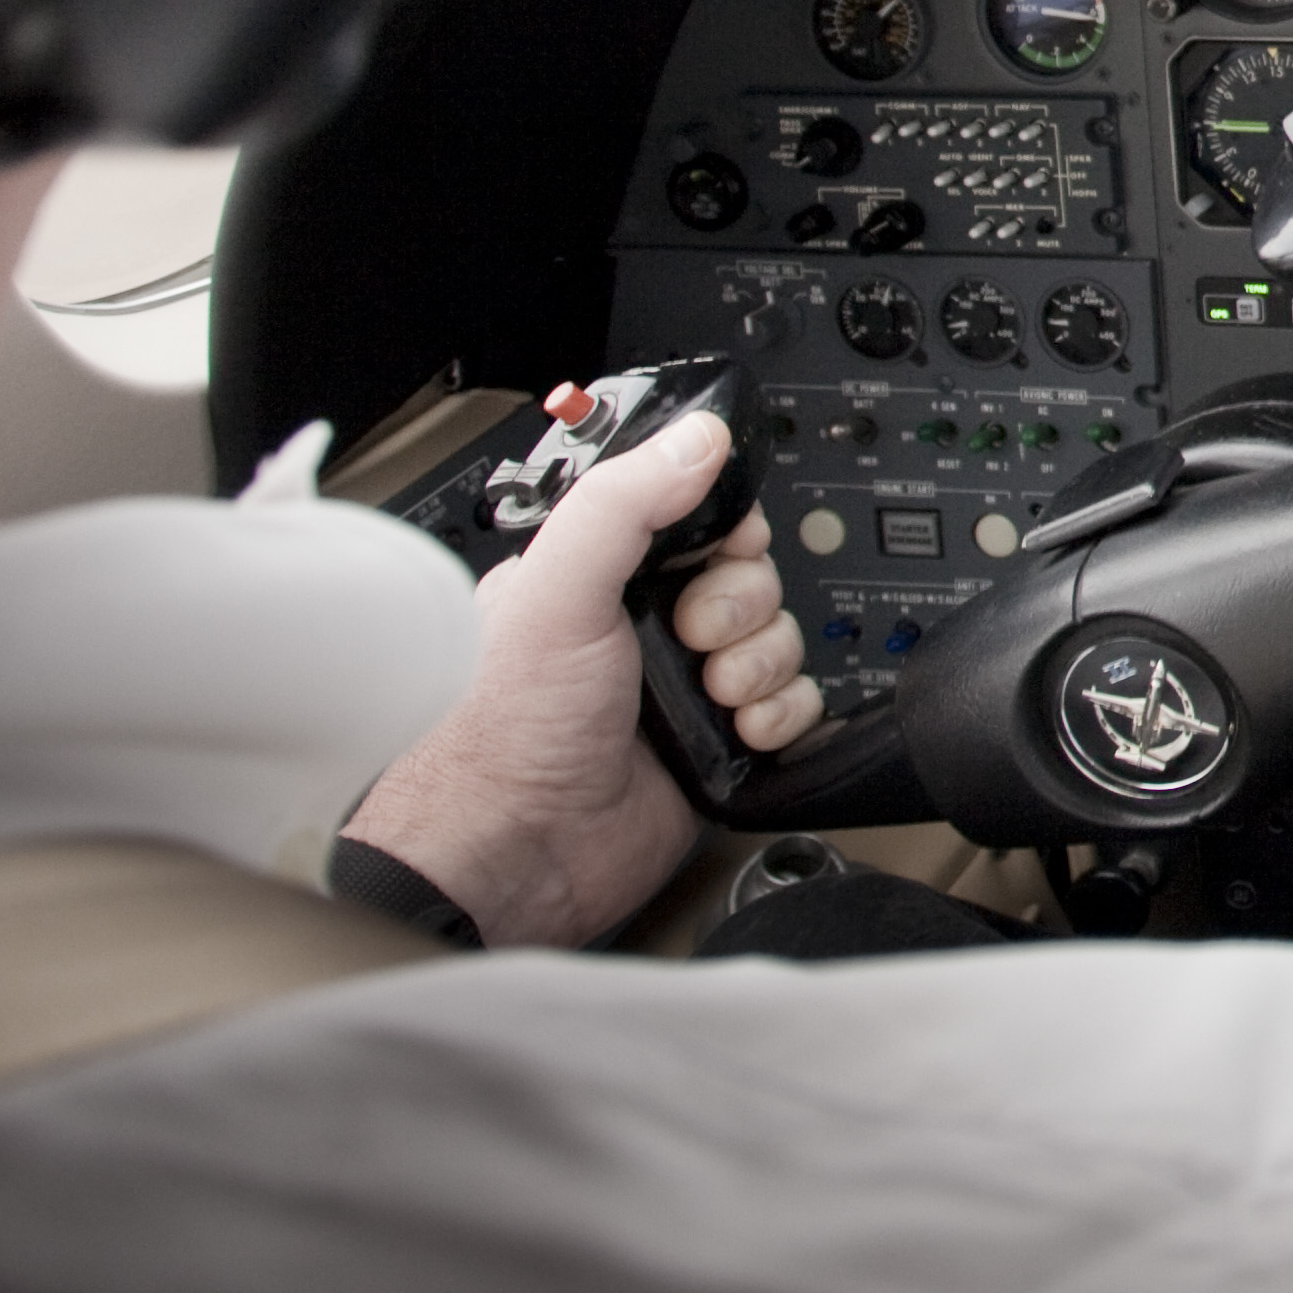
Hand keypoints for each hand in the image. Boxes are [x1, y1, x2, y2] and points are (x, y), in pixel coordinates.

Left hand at [345, 407, 809, 948]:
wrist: (518, 855)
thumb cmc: (500, 733)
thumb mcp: (556, 591)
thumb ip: (622, 505)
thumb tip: (698, 437)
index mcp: (597, 577)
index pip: (694, 516)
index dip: (724, 525)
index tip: (718, 546)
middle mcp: (643, 628)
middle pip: (751, 575)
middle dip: (741, 603)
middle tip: (693, 633)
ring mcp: (683, 688)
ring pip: (779, 638)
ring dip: (761, 663)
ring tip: (711, 692)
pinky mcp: (719, 746)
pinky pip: (792, 706)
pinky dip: (779, 715)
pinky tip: (734, 730)